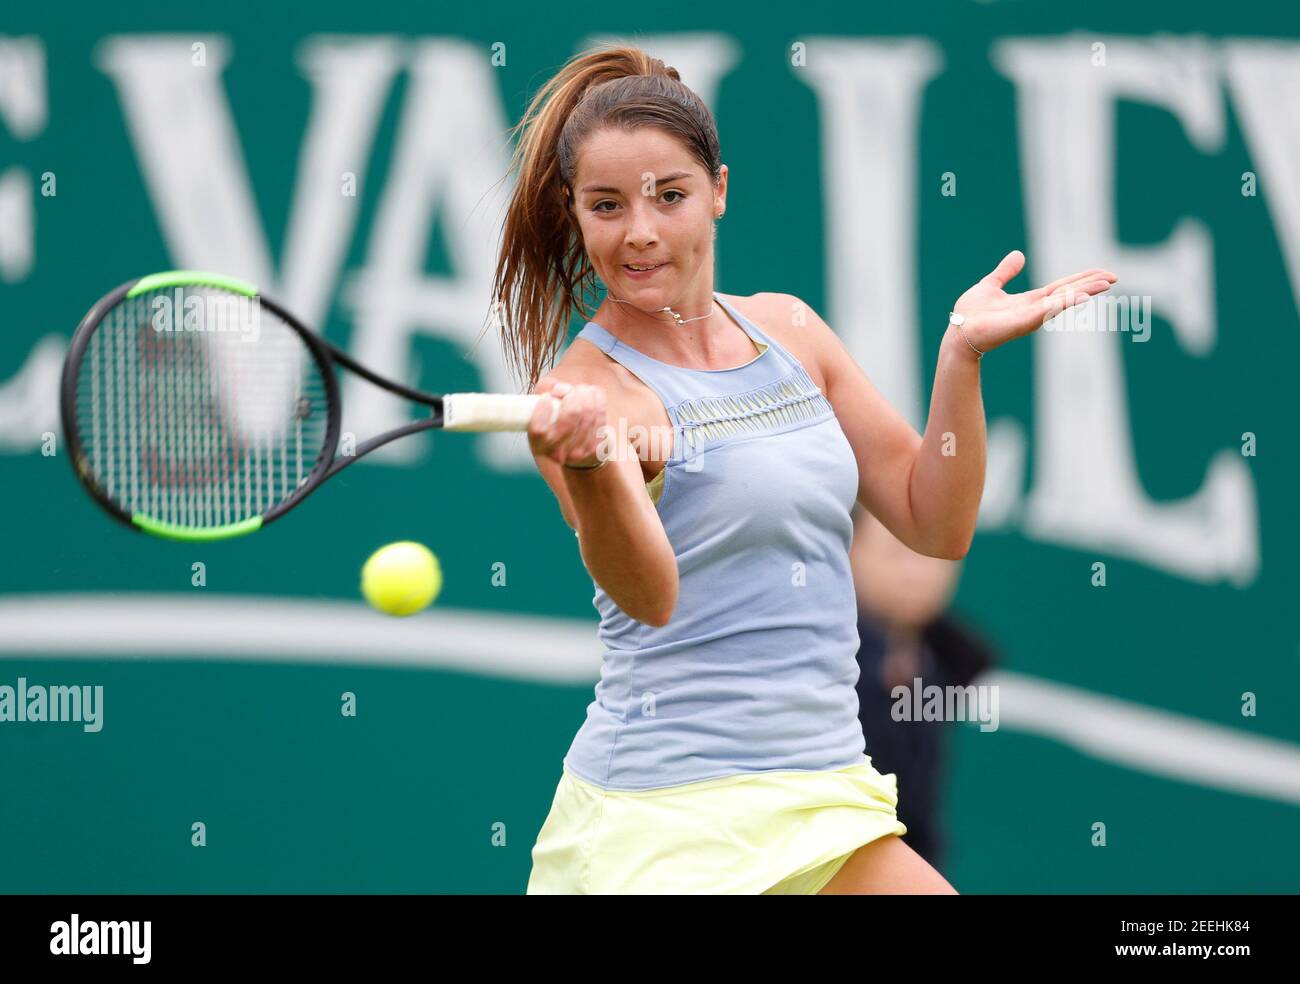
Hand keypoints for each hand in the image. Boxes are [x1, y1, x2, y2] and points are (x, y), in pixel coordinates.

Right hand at [528, 378, 607, 467]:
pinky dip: (599, 400)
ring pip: (588, 415)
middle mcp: (557, 453)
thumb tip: (560, 390)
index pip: (539, 430)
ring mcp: (578, 454)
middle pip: (571, 415)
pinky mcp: (596, 449)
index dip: (543, 410)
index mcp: (539, 445)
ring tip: (584, 390)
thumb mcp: (541, 406)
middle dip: (574, 394)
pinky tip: (594, 396)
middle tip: (572, 390)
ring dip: (588, 395)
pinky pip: (601, 417)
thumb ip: (545, 390)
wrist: (575, 446)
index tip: (547, 397)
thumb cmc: (554, 421)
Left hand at [952, 250, 1117, 354]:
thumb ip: (1005, 272)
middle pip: (1069, 294)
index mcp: (1030, 300)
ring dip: (1084, 293)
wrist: (959, 331)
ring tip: (1105, 284)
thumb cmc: (971, 313)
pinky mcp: (1022, 323)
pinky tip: (1080, 297)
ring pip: (1063, 302)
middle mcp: (1035, 309)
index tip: (1103, 273)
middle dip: (1090, 286)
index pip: (1062, 287)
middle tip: (1114, 278)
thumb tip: (1019, 255)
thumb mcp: (990, 285)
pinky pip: (1047, 311)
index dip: (1082, 279)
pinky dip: (1064, 304)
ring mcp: (1031, 316)